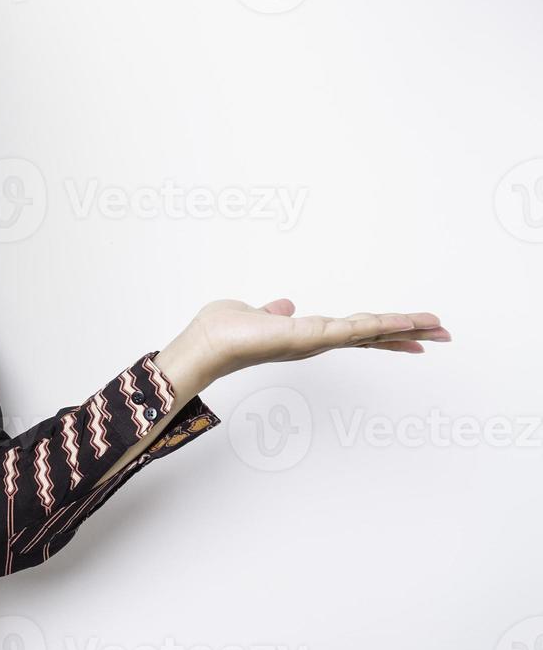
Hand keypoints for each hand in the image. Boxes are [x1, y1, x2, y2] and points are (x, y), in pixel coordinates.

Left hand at [158, 298, 451, 393]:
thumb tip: (283, 305)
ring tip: (438, 327)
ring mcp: (316, 342)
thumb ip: (272, 312)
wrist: (205, 344)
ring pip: (370, 332)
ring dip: (405, 328)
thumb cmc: (222, 332)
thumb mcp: (253, 315)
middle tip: (444, 333)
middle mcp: (317, 341)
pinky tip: (404, 323)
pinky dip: (380, 326)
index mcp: (308, 334)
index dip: (385, 331)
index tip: (413, 331)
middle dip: (409, 334)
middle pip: (372, 336)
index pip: (356, 331)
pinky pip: (353, 330)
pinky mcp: (310, 338)